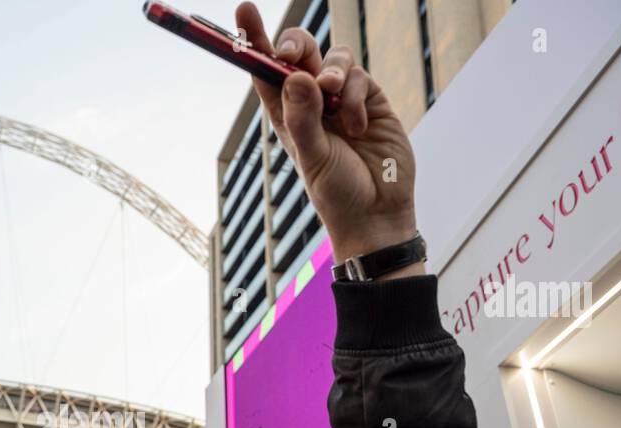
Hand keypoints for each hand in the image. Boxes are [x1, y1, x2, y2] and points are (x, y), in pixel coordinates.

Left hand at [235, 3, 418, 264]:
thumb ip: (303, 117)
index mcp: (285, 113)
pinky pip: (361, 76)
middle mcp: (312, 101)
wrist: (377, 213)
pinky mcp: (372, 100)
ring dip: (332, 71)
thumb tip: (296, 75)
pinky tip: (359, 126)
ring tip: (334, 95)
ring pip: (334, 58)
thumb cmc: (335, 192)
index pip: (265, 69)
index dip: (252, 39)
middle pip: (298, 52)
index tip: (244, 10)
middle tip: (289, 54)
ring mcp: (343, 98)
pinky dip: (357, 95)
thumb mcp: (312, 157)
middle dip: (294, 44)